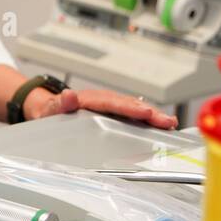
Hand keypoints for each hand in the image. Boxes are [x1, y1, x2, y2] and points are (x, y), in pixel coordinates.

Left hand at [24, 87, 177, 129]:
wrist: (49, 108)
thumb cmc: (52, 110)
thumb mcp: (50, 108)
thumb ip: (60, 104)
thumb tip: (68, 95)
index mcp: (90, 99)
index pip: (113, 103)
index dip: (130, 108)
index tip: (146, 112)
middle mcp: (103, 100)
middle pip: (129, 105)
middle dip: (150, 113)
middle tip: (167, 121)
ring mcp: (110, 106)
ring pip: (134, 109)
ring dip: (153, 116)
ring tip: (171, 123)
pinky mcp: (114, 113)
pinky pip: (133, 115)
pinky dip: (148, 120)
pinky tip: (163, 126)